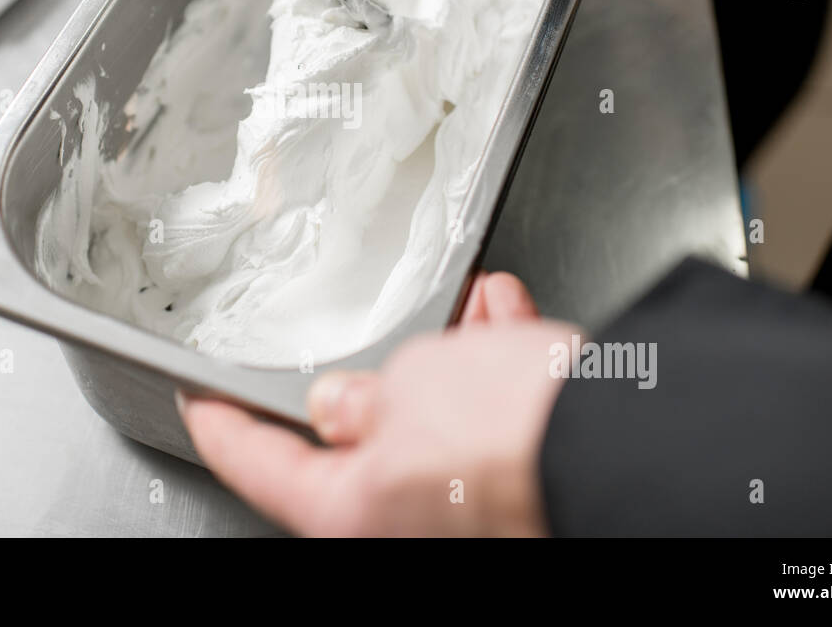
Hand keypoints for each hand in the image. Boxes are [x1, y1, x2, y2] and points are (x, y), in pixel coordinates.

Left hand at [179, 272, 581, 535]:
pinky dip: (494, 369)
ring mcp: (465, 510)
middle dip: (383, 365)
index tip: (202, 404)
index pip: (261, 465)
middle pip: (366, 435)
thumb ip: (365, 393)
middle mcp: (407, 524)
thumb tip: (345, 405)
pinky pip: (490, 422)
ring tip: (472, 308)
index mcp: (355, 511)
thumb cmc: (516, 434)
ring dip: (452, 353)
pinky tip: (506, 322)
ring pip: (438, 418)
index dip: (223, 425)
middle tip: (375, 330)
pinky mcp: (518, 487)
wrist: (629, 447)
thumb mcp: (414, 384)